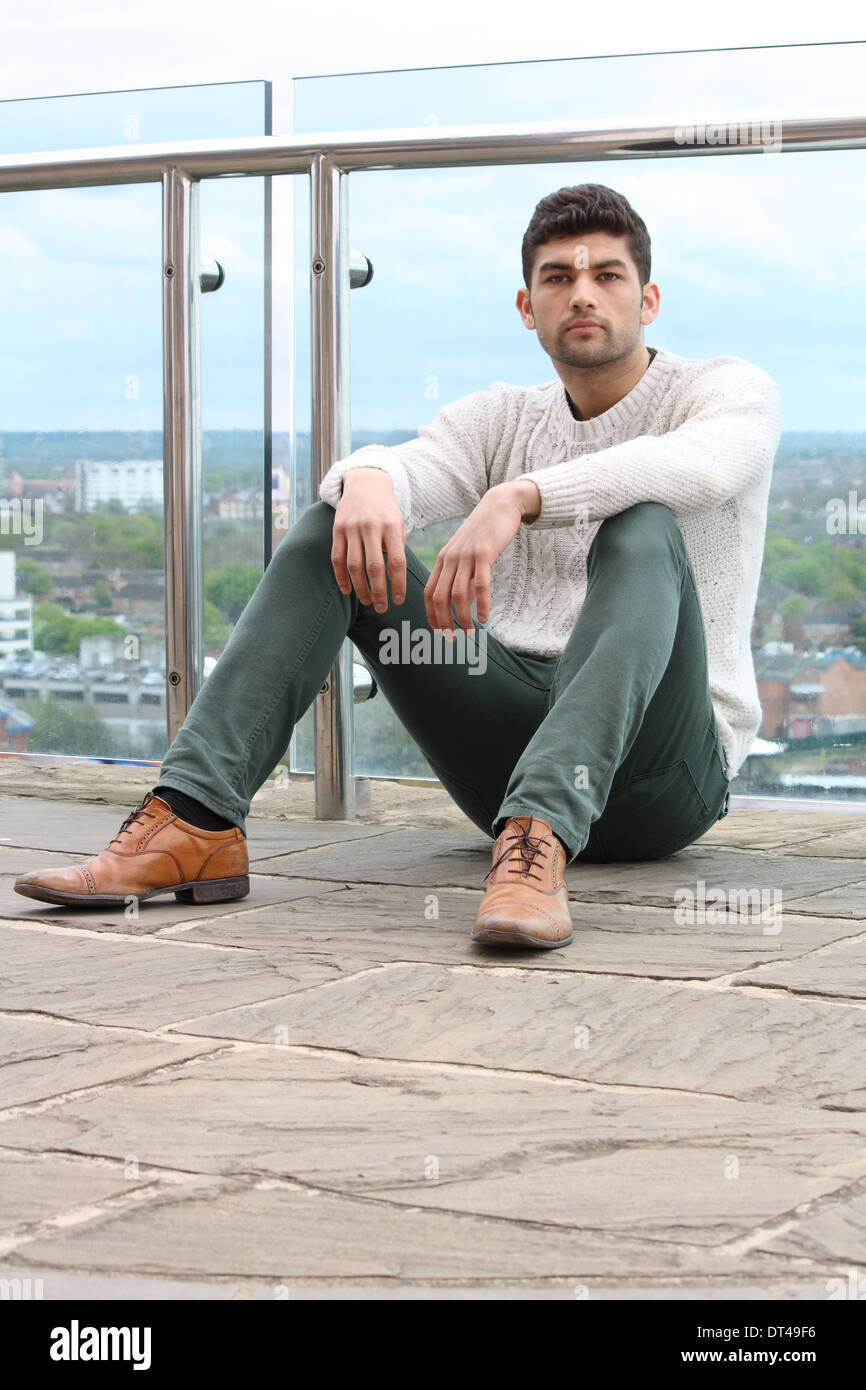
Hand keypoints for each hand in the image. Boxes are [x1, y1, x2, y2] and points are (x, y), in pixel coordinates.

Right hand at [331, 468, 407, 611]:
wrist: (365, 484)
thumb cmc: (386, 510)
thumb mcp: (399, 523)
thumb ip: (398, 548)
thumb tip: (396, 580)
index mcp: (392, 526)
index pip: (396, 561)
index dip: (397, 584)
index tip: (399, 600)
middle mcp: (371, 527)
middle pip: (374, 567)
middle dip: (378, 591)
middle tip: (382, 608)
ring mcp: (352, 528)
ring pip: (354, 565)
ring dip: (360, 588)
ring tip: (367, 602)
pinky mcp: (337, 530)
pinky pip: (337, 558)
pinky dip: (341, 577)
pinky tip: (347, 590)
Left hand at [424, 479, 539, 637]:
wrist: (499, 505)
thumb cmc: (484, 532)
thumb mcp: (467, 554)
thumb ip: (462, 576)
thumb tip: (464, 602)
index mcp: (443, 560)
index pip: (429, 592)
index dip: (432, 615)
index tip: (439, 631)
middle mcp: (450, 559)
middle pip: (439, 597)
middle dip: (444, 622)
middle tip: (453, 639)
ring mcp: (466, 556)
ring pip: (458, 594)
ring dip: (462, 618)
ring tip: (469, 632)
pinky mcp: (484, 554)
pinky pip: (480, 585)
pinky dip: (481, 604)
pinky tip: (484, 618)